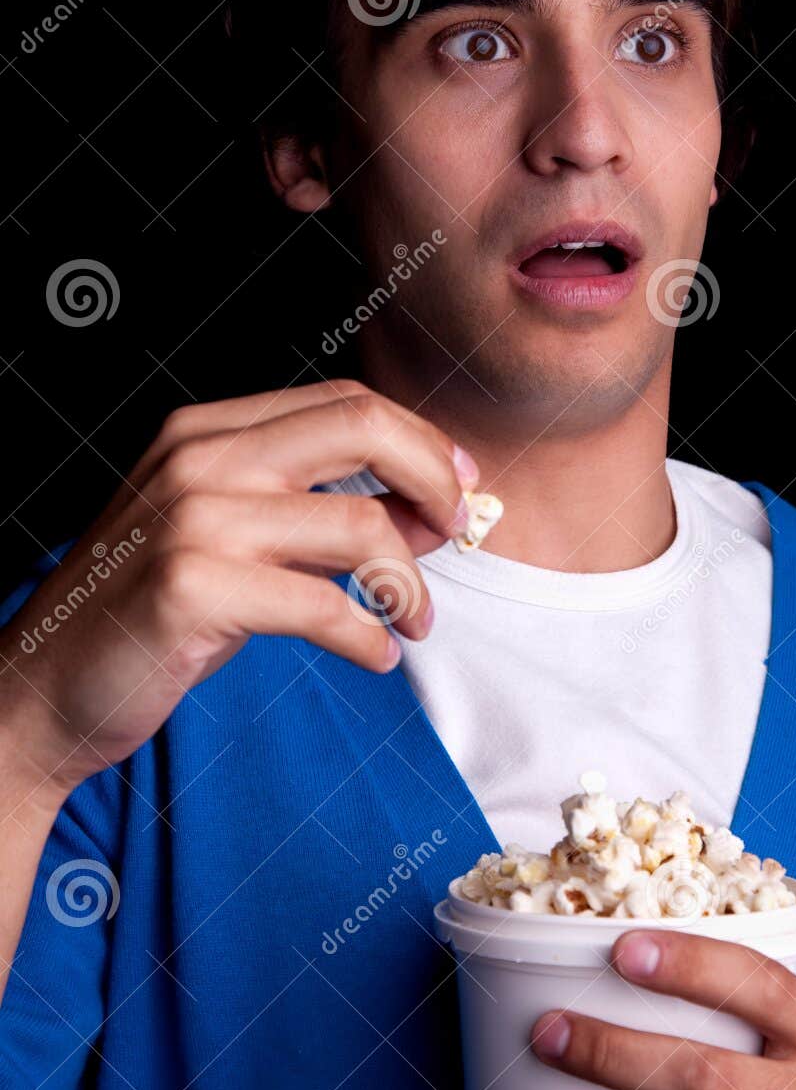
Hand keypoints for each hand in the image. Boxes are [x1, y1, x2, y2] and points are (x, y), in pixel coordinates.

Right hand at [0, 380, 476, 803]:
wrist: (41, 690)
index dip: (419, 439)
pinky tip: (376, 656)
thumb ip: (313, 513)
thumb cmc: (147, 617)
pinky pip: (323, 606)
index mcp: (205, 431)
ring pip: (357, 525)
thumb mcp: (228, 540)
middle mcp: (198, 457)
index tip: (460, 485)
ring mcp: (190, 519)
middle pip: (361, 427)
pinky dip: (369, 637)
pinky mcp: (189, 588)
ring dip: (410, 582)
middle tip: (459, 533)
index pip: (343, 400)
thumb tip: (427, 510)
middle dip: (434, 479)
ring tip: (415, 622)